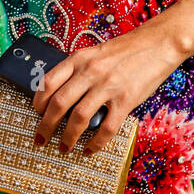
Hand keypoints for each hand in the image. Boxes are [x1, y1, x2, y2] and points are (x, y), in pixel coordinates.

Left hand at [31, 27, 184, 154]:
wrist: (157, 43)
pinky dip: (96, 143)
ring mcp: (107, 86)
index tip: (36, 113)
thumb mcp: (95, 53)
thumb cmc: (126, 50)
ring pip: (78, 118)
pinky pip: (106, 128)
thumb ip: (79, 70)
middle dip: (45, 125)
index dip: (38, 101)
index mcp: (79, 58)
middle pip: (59, 103)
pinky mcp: (125, 100)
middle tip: (40, 138)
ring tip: (63, 147)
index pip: (49, 81)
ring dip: (68, 137)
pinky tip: (90, 149)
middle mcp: (90, 71)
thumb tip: (63, 95)